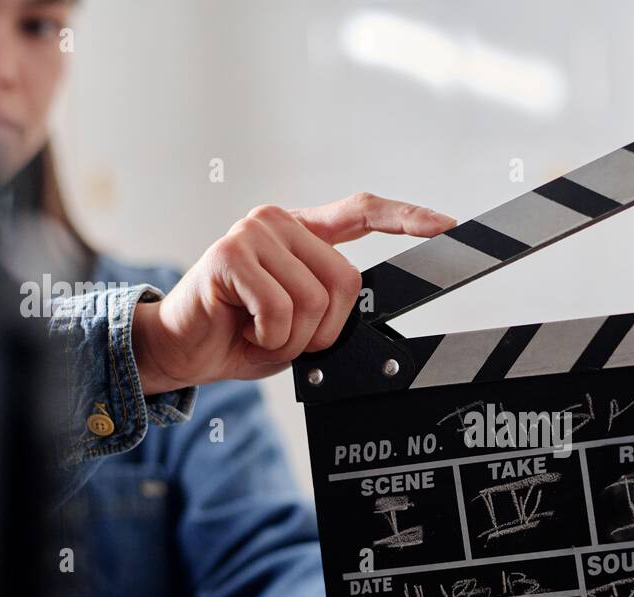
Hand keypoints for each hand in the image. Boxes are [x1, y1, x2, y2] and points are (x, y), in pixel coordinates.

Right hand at [132, 193, 455, 392]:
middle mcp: (280, 223)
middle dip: (326, 329)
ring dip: (294, 338)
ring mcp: (254, 232)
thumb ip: (334, 306)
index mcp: (303, 232)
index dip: (407, 218)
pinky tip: (245, 328)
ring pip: (314, 301)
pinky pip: (280, 311)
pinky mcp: (230, 254)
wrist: (185, 348)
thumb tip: (375, 320)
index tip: (448, 225)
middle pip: (346, 282)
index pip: (363, 211)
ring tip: (262, 331)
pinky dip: (270, 338)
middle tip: (290, 337)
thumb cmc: (244, 333)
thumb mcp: (302, 322)